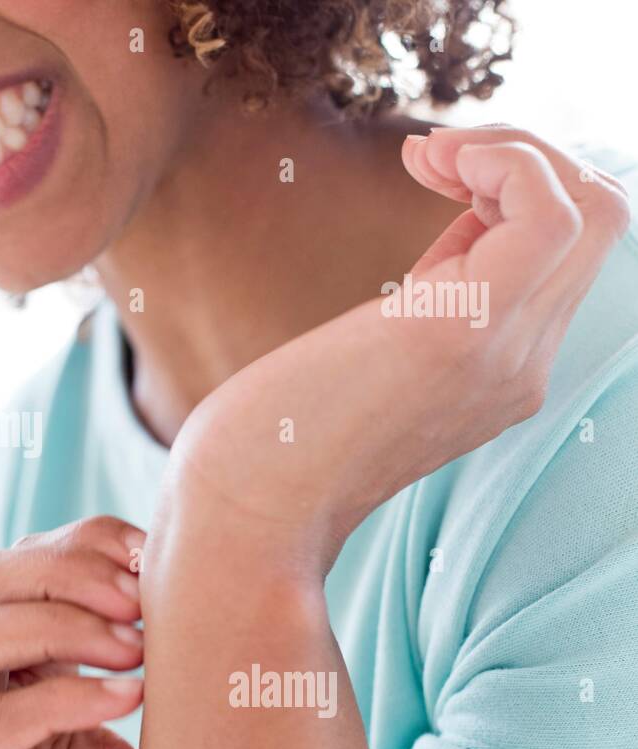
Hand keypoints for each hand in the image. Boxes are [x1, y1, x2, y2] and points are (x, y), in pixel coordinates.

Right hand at [0, 517, 145, 748]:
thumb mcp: (136, 721)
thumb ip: (129, 651)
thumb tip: (177, 560)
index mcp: (0, 673)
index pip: (6, 568)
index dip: (74, 543)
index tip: (148, 552)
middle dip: (57, 569)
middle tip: (137, 595)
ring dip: (55, 624)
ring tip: (134, 647)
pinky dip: (61, 698)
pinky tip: (125, 698)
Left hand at [162, 126, 630, 568]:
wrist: (241, 510)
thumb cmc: (278, 431)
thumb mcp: (375, 345)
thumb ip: (439, 287)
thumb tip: (469, 207)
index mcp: (502, 369)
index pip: (573, 249)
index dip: (522, 185)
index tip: (435, 174)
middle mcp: (522, 367)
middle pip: (598, 218)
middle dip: (523, 153)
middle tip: (432, 158)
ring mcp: (503, 355)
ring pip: (590, 206)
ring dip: (511, 148)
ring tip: (428, 157)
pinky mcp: (458, 334)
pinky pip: (547, 215)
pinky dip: (502, 160)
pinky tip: (428, 162)